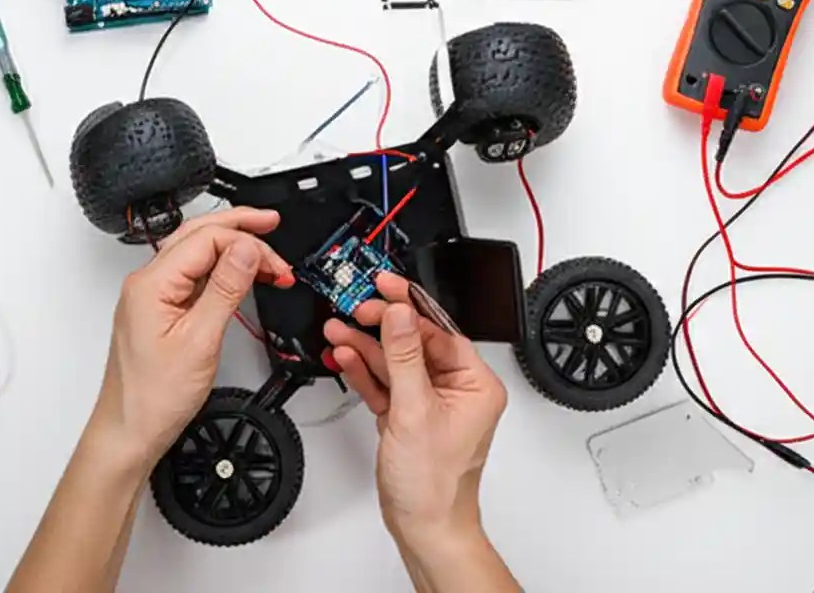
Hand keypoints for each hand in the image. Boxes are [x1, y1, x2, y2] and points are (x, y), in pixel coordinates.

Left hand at [89, 208, 293, 470]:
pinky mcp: (160, 310)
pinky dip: (222, 271)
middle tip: (271, 223)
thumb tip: (245, 249)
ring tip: (266, 253)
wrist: (130, 431)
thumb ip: (225, 289)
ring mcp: (153, 296)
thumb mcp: (200, 340)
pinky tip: (240, 274)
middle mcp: (147, 284)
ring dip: (232, 248)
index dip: (246, 243)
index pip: (206, 239)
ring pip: (196, 253)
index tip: (275, 262)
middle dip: (238, 226)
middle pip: (197, 234)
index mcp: (151, 284)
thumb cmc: (153, 397)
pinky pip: (193, 276)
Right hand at [323, 272, 507, 547]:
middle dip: (380, 326)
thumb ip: (403, 358)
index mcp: (476, 383)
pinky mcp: (408, 415)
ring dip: (366, 347)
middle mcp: (457, 390)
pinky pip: (386, 384)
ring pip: (395, 362)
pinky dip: (365, 371)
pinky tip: (346, 355)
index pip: (439, 330)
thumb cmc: (435, 483)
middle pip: (414, 342)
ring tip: (338, 330)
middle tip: (353, 308)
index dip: (409, 307)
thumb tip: (399, 315)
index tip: (385, 286)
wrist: (423, 526)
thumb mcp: (415, 410)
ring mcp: (430, 402)